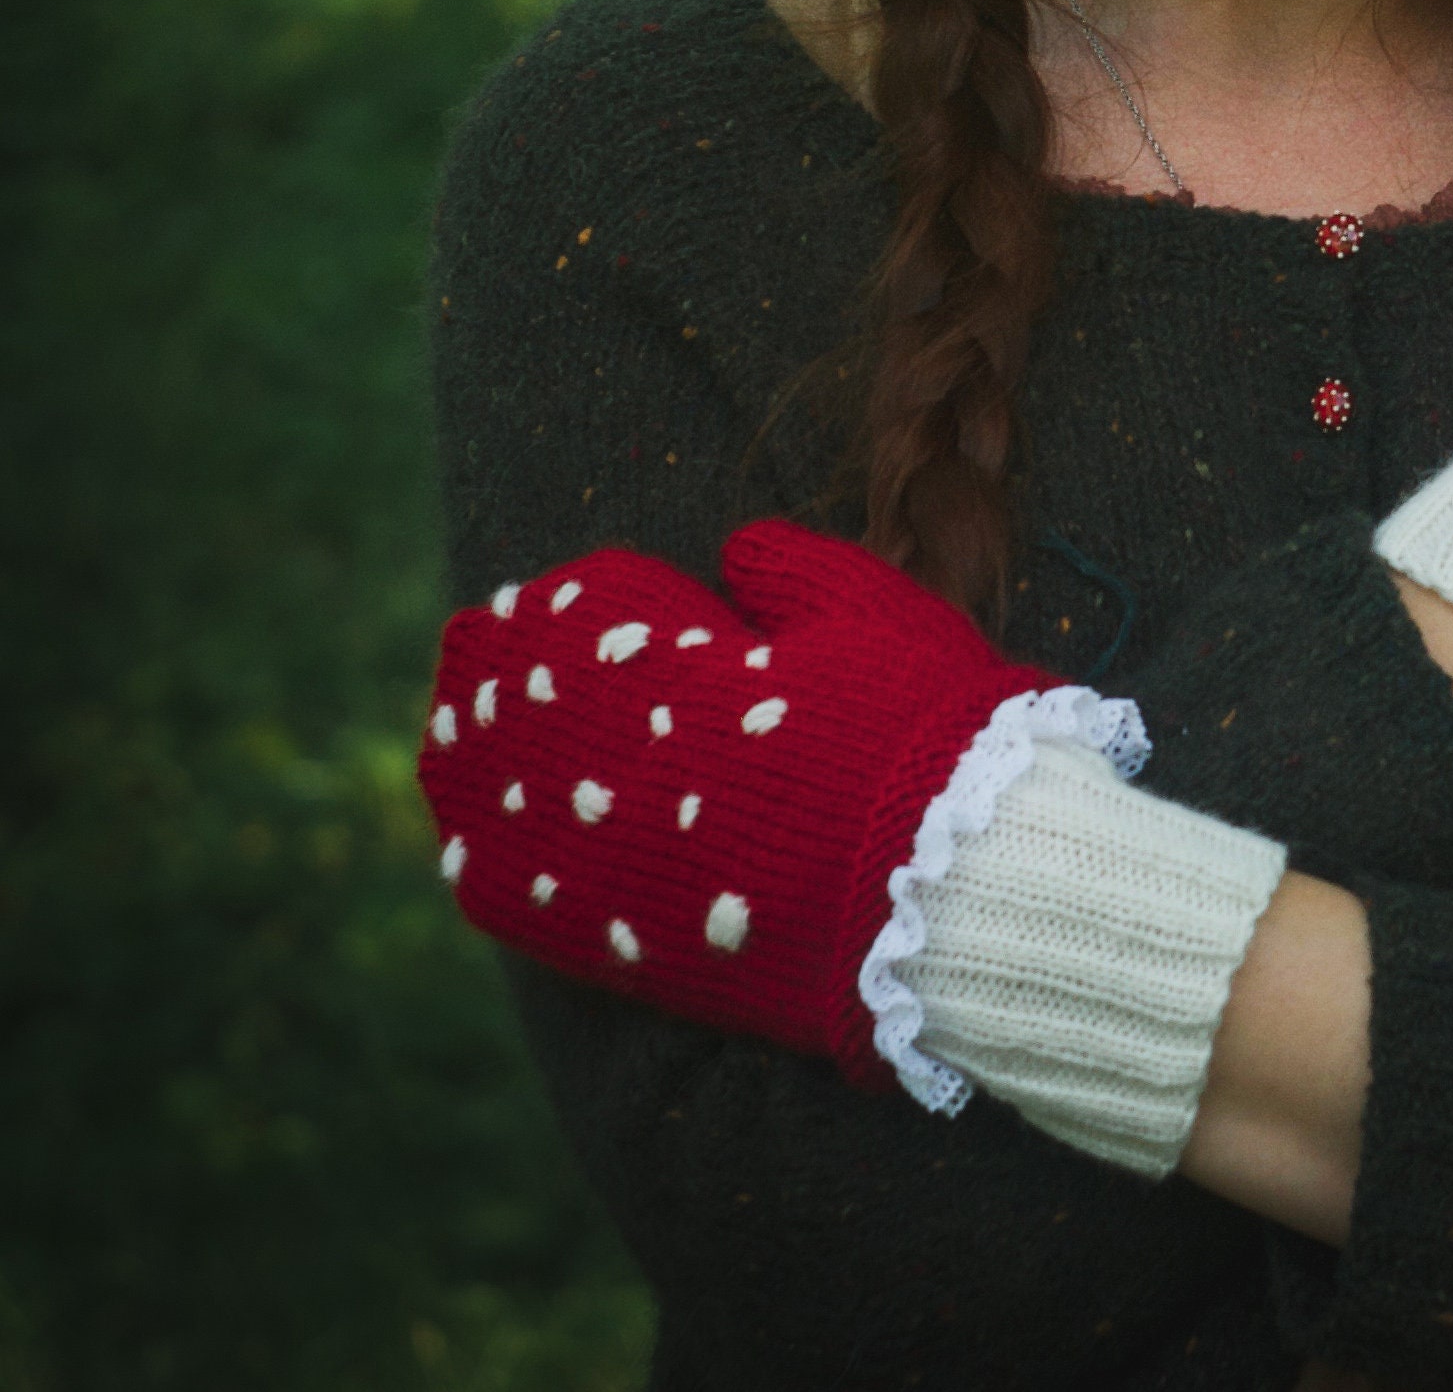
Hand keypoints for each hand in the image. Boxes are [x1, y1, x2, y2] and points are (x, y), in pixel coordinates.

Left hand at [415, 518, 1145, 1107]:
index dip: (569, 601)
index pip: (600, 621)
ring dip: (472, 763)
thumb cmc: (936, 736)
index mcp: (698, 677)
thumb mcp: (880, 616)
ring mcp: (632, 863)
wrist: (967, 890)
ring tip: (443, 734)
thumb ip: (796, 571)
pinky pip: (534, 911)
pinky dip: (490, 872)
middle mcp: (642, 767)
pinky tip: (463, 855)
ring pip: (512, 805)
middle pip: (537, 708)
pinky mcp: (646, 946)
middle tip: (461, 645)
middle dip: (497, 671)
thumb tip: (733, 548)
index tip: (545, 591)